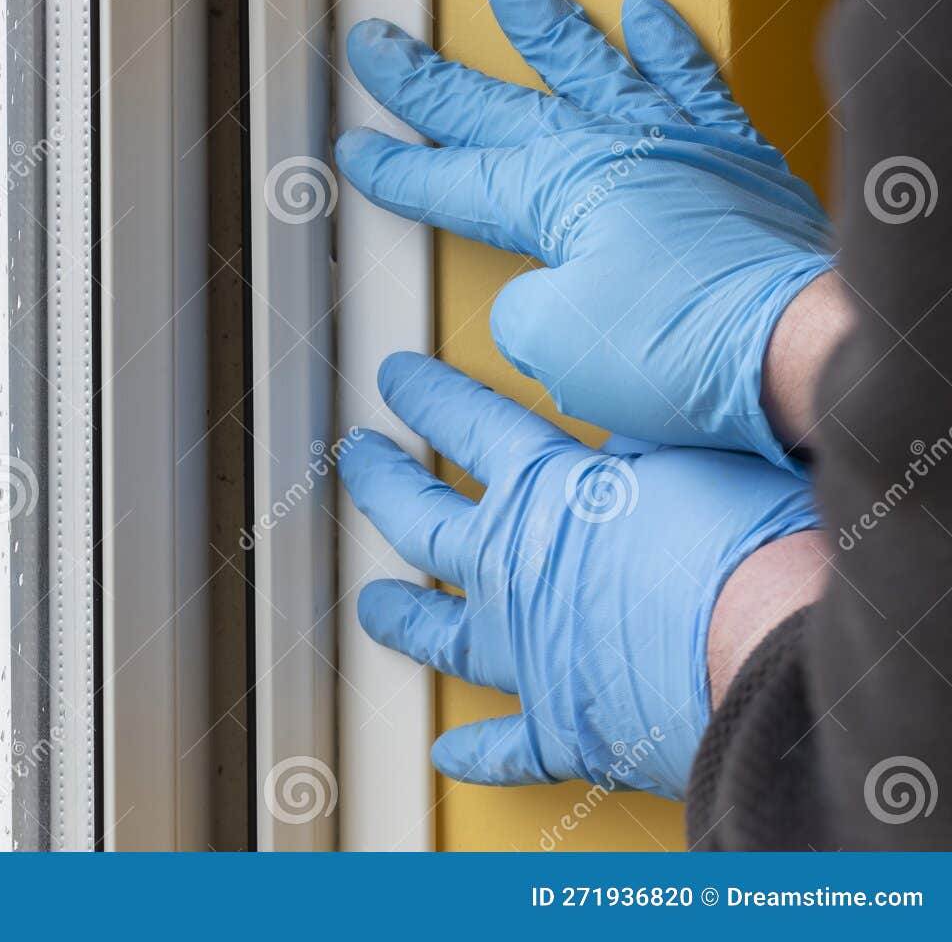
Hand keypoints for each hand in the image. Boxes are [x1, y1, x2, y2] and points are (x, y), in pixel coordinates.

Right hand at [335, 0, 832, 467]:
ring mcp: (670, 141)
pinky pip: (692, 79)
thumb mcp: (559, 343)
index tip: (360, 151)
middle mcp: (604, 149)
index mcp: (551, 193)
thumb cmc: (679, 342)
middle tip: (380, 45)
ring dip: (541, 23)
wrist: (797, 343)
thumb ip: (526, 308)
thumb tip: (541, 296)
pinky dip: (667, 45)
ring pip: (590, 63)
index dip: (398, 169)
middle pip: (494, 107)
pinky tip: (645, 14)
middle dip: (427, 81)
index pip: (451, 177)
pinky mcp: (730, 154)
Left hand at [341, 352, 821, 798]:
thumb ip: (634, 439)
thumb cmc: (747, 541)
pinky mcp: (558, 726)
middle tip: (357, 461)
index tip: (396, 381)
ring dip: (401, 617)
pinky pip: (503, 747)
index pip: (466, 424)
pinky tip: (448, 752)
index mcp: (544, 489)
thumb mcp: (689, 446)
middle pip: (420, 519)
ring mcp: (525, 650)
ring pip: (439, 632)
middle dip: (381, 483)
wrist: (776, 641)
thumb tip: (610, 430)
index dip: (426, 397)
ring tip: (373, 607)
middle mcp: (513, 567)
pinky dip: (476, 753)